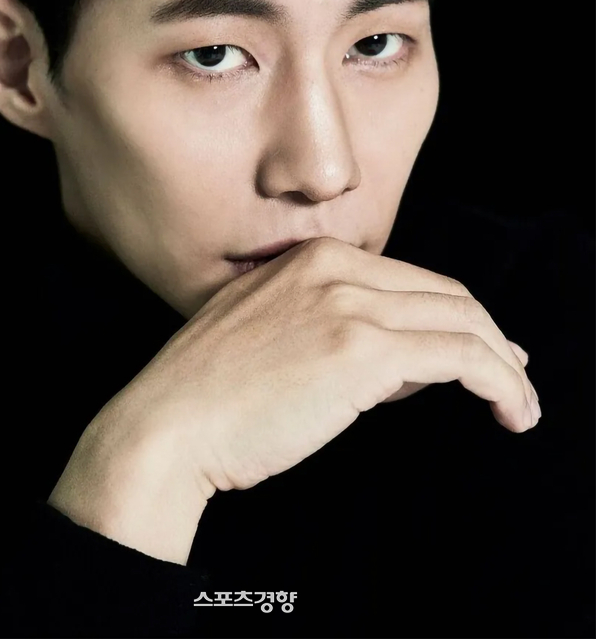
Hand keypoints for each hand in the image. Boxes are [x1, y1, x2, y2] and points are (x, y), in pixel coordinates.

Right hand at [95, 237, 539, 501]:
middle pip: (446, 294)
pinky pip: (459, 357)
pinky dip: (499, 381)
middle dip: (489, 338)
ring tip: (519, 405)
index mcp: (312, 259)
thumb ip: (339, 335)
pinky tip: (509, 409)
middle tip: (511, 378)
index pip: (412, 280)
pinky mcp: (361, 350)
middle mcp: (334, 268)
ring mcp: (348, 304)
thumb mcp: (272, 338)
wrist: (165, 426)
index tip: (481, 351)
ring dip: (504, 364)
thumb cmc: (211, 396)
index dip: (455, 317)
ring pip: (462, 321)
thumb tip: (409, 366)